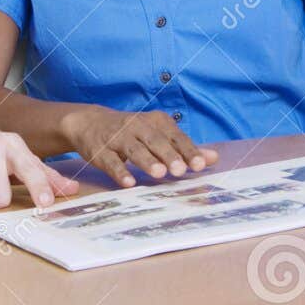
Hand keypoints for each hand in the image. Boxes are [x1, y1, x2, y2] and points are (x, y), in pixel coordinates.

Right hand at [60, 106, 219, 187]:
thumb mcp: (159, 135)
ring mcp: (118, 137)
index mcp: (156, 122)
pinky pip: (111, 161)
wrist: (90, 122)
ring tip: (159, 174)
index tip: (199, 165)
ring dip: (147, 161)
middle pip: (156, 141)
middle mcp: (138, 126)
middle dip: (169, 155)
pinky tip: (128, 183)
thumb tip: (213, 158)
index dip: (187, 150)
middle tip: (181, 170)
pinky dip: (119, 171)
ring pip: (134, 149)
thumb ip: (184, 147)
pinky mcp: (100, 150)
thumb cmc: (133, 132)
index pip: (175, 136)